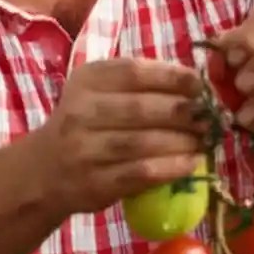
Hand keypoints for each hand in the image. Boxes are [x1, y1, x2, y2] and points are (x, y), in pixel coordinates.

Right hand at [30, 58, 209, 217]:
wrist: (43, 170)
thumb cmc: (83, 124)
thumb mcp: (97, 92)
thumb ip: (137, 84)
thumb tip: (194, 84)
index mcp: (87, 81)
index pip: (134, 72)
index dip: (172, 77)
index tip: (200, 85)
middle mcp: (81, 111)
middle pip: (142, 108)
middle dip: (184, 112)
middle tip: (209, 118)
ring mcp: (85, 149)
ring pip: (143, 142)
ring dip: (181, 141)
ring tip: (205, 141)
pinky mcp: (94, 182)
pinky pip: (140, 173)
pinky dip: (171, 168)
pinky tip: (191, 164)